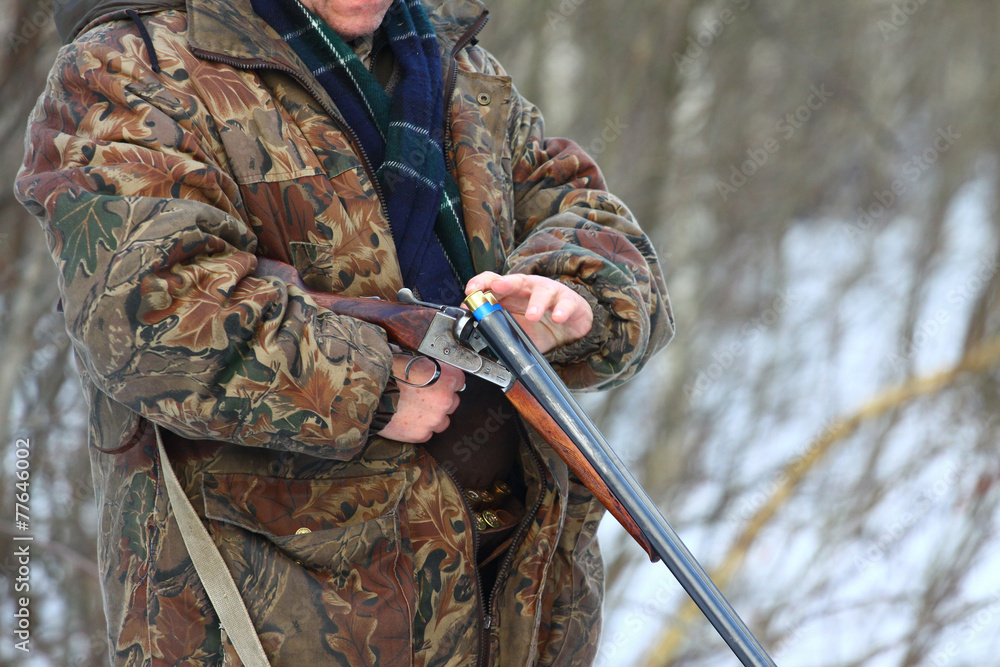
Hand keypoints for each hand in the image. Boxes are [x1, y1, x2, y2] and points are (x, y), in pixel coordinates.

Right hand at [377, 355, 464, 442]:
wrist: (368, 391)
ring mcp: (434, 419)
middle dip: (440, 401)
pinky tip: (406, 419)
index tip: (440, 384)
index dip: (447, 382)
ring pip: (441, 421)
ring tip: (414, 410)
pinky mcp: (420, 434)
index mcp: (447, 378)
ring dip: (432, 417)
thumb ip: (427, 365)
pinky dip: (418, 429)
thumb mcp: (412, 358)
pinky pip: (426, 433)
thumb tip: (427, 365)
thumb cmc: (387, 372)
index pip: (459, 382)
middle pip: (452, 403)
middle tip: (422, 397)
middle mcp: (445, 400)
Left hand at [465, 272, 593, 352]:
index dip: (481, 283)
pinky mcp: (568, 301)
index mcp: (510, 293)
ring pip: (542, 291)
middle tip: (497, 287)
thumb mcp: (512, 327)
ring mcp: (549, 292)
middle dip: (505, 282)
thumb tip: (472, 333)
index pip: (492, 281)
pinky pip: (566, 303)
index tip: (470, 292)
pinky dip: (562, 310)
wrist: (567, 329)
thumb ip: (495, 327)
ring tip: (533, 316)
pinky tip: (558, 318)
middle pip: (516, 280)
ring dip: (536, 303)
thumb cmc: (537, 324)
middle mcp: (528, 288)